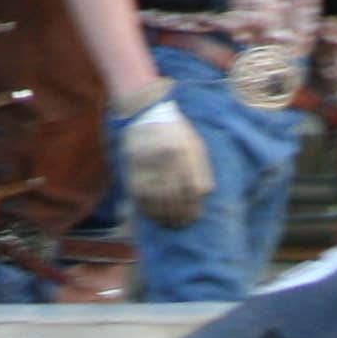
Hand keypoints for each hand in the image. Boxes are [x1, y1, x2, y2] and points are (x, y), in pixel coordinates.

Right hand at [115, 82, 212, 229]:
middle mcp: (162, 158)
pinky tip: (153, 216)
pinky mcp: (131, 168)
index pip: (190, 188)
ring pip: (155, 199)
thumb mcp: (194, 144)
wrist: (145, 112)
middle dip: (179, 214)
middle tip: (181, 225)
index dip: (192, 206)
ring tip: (169, 224)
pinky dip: (146, 209)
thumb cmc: (175, 131)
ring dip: (163, 216)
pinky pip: (139, 195)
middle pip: (173, 196)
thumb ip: (201, 168)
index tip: (194, 217)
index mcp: (181, 151)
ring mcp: (145, 164)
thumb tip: (205, 193)